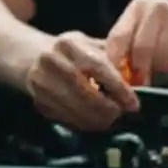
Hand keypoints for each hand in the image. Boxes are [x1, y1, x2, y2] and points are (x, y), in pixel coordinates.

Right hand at [24, 31, 139, 131]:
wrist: (30, 56)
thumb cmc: (71, 51)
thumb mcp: (89, 44)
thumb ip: (111, 57)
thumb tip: (137, 77)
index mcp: (69, 44)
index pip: (98, 68)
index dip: (118, 88)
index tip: (133, 103)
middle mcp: (52, 63)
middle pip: (85, 93)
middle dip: (107, 108)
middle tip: (122, 114)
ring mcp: (41, 83)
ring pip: (75, 109)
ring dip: (96, 119)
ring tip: (111, 120)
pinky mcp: (37, 102)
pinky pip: (65, 118)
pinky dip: (83, 123)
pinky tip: (94, 123)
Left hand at [106, 0, 167, 82]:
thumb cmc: (166, 31)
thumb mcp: (144, 30)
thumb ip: (127, 47)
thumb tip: (115, 76)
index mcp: (138, 7)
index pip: (118, 37)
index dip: (116, 61)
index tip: (120, 78)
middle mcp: (158, 7)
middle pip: (141, 49)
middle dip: (142, 70)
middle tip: (145, 81)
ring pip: (162, 59)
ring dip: (164, 71)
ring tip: (167, 66)